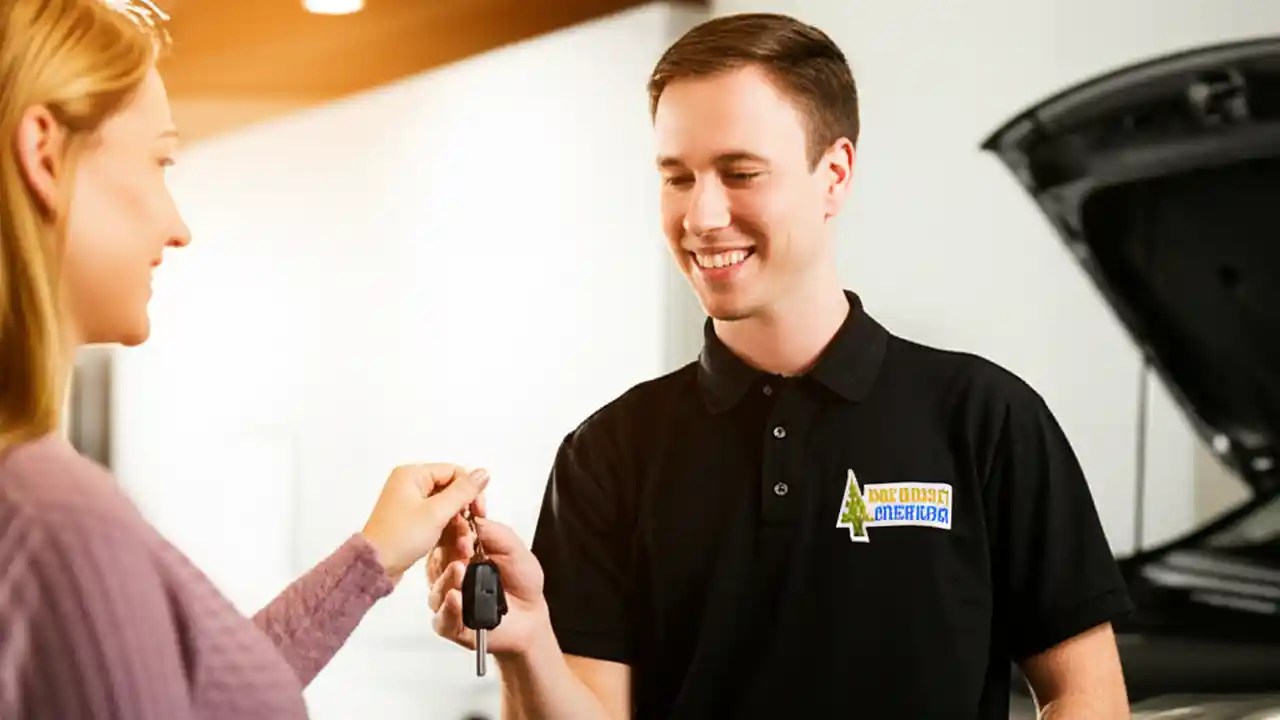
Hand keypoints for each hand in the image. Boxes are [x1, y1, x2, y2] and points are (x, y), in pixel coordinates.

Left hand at [360, 464, 488, 584]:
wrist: (374, 566)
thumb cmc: (401, 537)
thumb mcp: (437, 512)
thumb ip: (463, 491)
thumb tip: (483, 472)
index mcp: (412, 475)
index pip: (454, 472)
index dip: (470, 491)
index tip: (479, 512)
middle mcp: (410, 484)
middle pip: (451, 490)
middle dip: (464, 512)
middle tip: (473, 530)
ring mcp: (410, 504)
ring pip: (445, 507)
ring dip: (458, 525)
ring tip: (464, 545)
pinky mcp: (411, 521)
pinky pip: (436, 519)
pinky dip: (446, 530)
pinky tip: (454, 545)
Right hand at [428, 517, 549, 657]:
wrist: (531, 617)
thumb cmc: (522, 583)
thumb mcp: (514, 549)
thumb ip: (495, 532)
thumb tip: (474, 515)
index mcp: (462, 551)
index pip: (448, 534)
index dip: (454, 525)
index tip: (463, 517)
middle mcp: (450, 573)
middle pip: (438, 559)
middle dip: (450, 550)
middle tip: (463, 543)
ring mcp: (448, 598)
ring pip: (437, 588)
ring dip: (447, 578)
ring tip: (459, 569)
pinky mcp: (449, 623)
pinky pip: (442, 617)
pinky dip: (448, 608)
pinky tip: (456, 598)